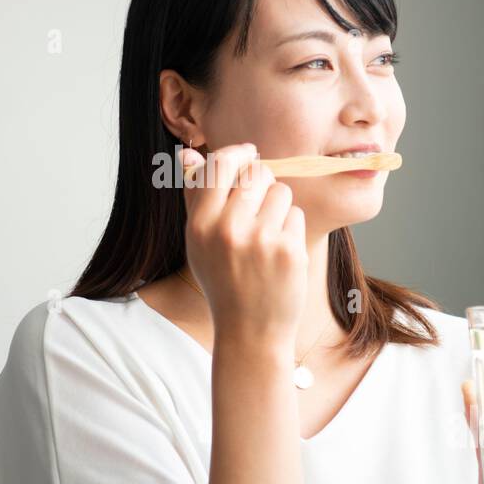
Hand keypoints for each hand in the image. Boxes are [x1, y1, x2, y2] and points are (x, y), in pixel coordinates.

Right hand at [179, 142, 307, 341]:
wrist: (250, 331)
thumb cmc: (223, 281)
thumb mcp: (199, 241)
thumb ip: (194, 196)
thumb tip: (188, 154)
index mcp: (200, 224)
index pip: (221, 164)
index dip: (239, 152)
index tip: (249, 153)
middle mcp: (228, 229)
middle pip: (257, 172)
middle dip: (263, 182)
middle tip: (260, 204)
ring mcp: (261, 239)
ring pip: (280, 191)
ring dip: (278, 207)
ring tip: (267, 236)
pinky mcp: (289, 249)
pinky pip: (296, 215)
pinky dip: (291, 229)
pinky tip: (279, 253)